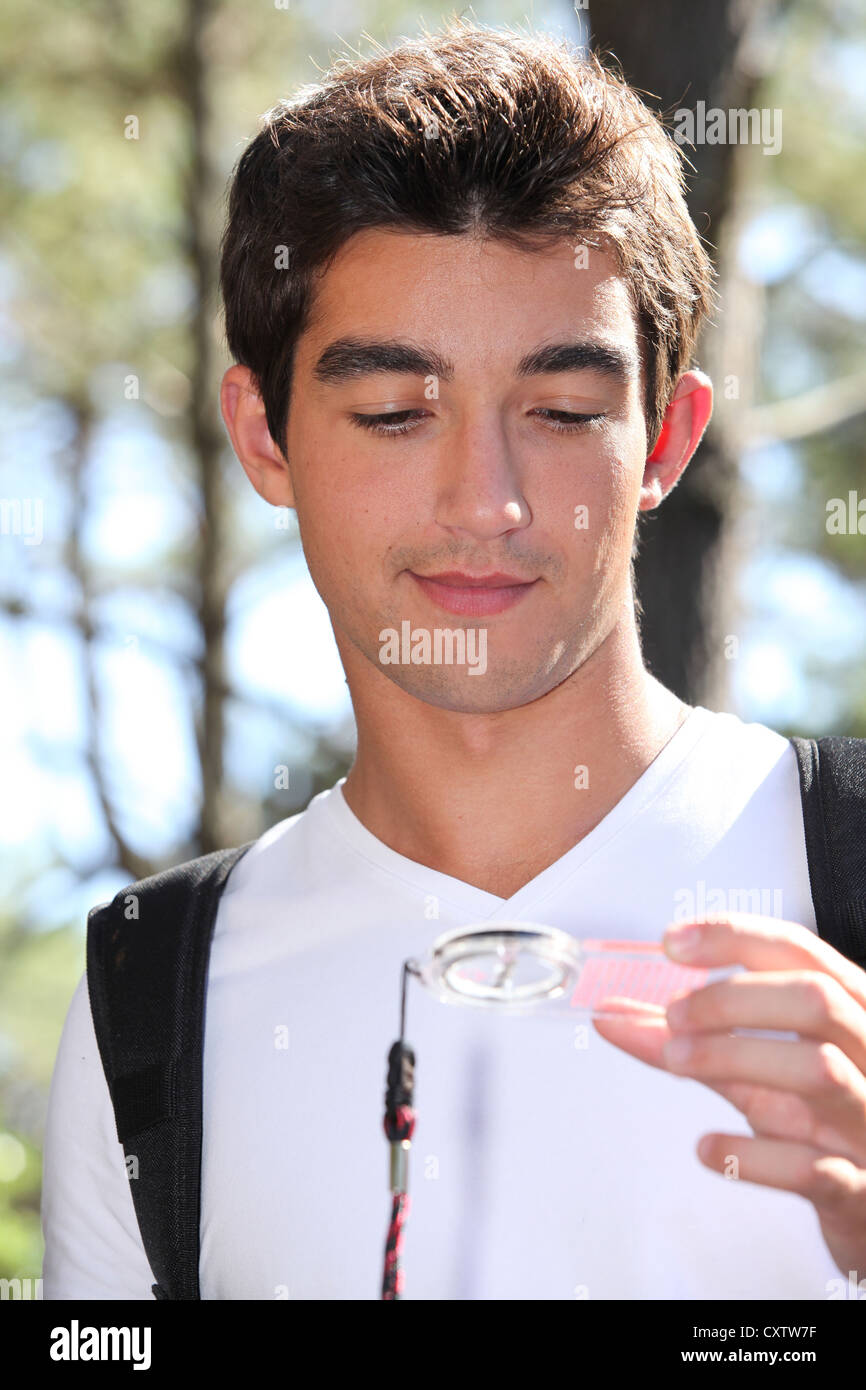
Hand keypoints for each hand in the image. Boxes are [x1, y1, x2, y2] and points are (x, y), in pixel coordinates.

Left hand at [591, 913, 865, 1278]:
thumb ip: (697, 1038)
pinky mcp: (859, 1189)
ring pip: (819, 1069)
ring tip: (676, 1059)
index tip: (673, 944)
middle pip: (815, 999)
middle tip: (673, 1015)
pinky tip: (707, 1147)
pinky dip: (751, 1156)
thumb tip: (617, 1015)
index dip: (733, 938)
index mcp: (853, 1011)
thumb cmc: (821, 1121)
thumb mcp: (763, 1070)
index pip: (798, 952)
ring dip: (733, 1056)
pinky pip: (813, 1167)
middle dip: (733, 999)